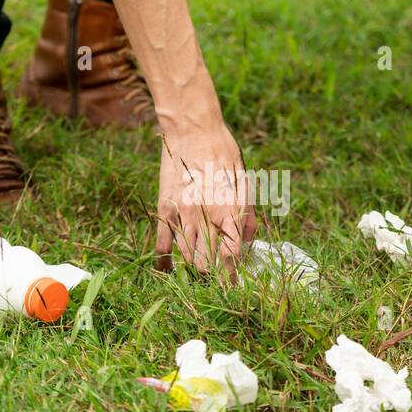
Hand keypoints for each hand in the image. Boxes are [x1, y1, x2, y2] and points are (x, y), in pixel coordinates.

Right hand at [155, 122, 256, 276]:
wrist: (193, 128)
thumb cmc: (224, 151)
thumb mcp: (244, 179)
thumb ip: (248, 213)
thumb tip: (249, 240)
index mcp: (230, 209)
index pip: (231, 254)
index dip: (232, 273)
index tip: (233, 284)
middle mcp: (207, 216)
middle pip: (208, 262)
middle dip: (214, 273)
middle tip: (217, 275)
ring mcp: (183, 213)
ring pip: (187, 256)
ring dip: (194, 265)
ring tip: (200, 268)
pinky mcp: (165, 207)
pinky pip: (162, 242)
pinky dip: (165, 261)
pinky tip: (168, 270)